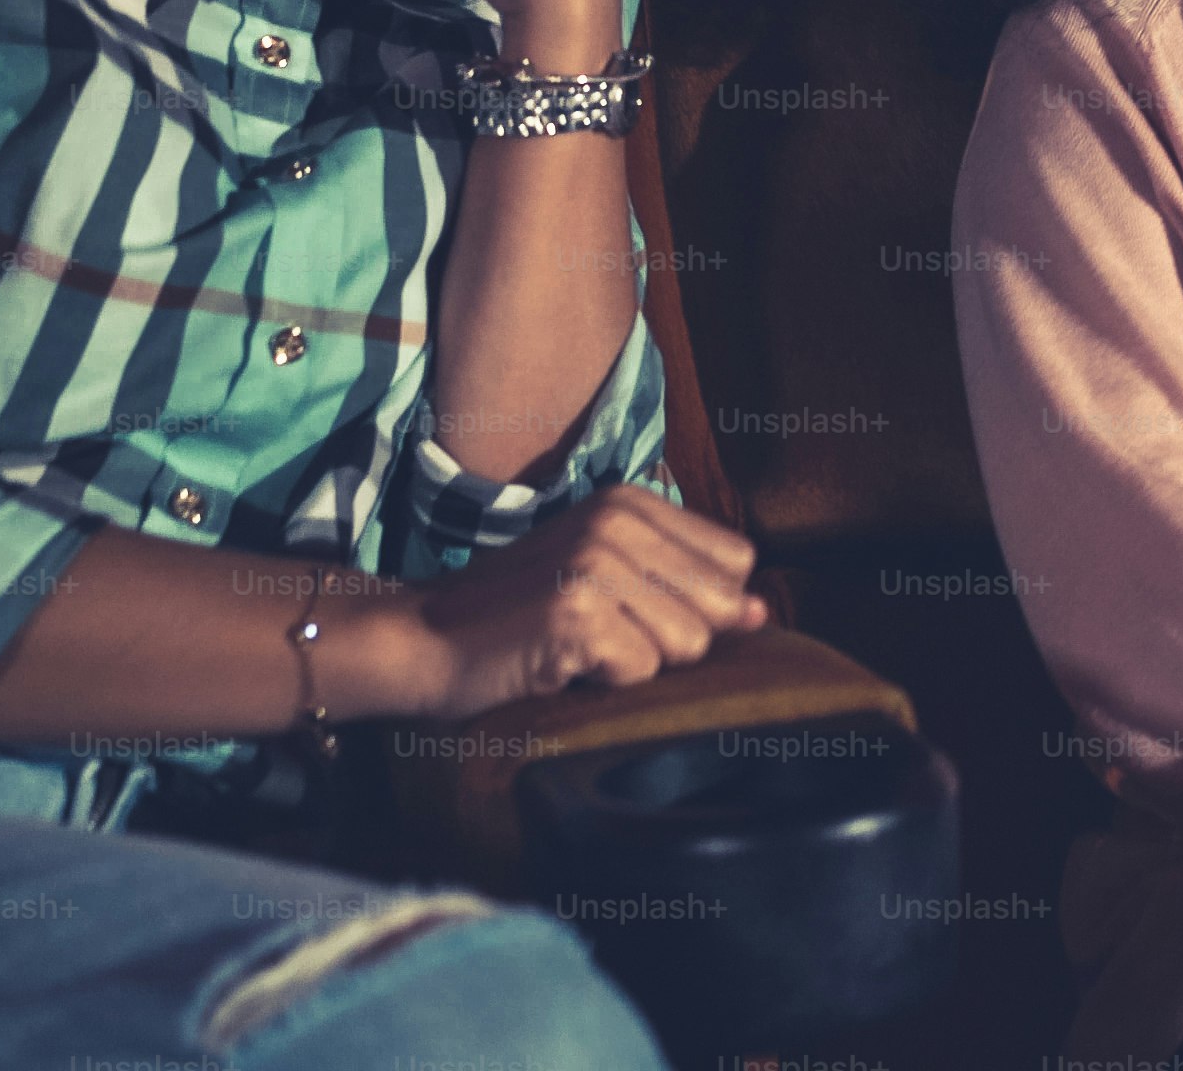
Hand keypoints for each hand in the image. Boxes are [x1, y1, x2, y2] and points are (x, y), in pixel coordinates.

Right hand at [365, 488, 765, 720]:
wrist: (420, 637)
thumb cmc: (518, 613)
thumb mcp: (606, 576)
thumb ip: (686, 586)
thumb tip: (761, 611)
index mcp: (633, 502)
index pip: (735, 561)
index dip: (701, 602)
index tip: (639, 609)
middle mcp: (619, 521)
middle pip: (718, 606)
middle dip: (671, 637)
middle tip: (604, 632)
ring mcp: (596, 564)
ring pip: (686, 644)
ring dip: (634, 661)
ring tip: (579, 644)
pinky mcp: (576, 614)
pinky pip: (641, 670)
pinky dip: (603, 680)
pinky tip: (559, 661)